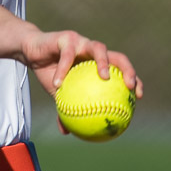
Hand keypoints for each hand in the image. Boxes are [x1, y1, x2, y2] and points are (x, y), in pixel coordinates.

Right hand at [18, 27, 142, 100]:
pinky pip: (66, 56)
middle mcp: (94, 51)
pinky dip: (63, 70)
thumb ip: (66, 110)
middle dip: (128, 69)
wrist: (32, 52)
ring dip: (104, 62)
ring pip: (99, 48)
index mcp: (98, 64)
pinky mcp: (67, 38)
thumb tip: (67, 133)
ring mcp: (83, 42)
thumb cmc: (49, 73)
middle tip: (130, 86)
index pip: (122, 71)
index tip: (138, 96)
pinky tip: (58, 84)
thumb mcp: (57, 94)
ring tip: (104, 77)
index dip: (134, 81)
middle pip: (119, 57)